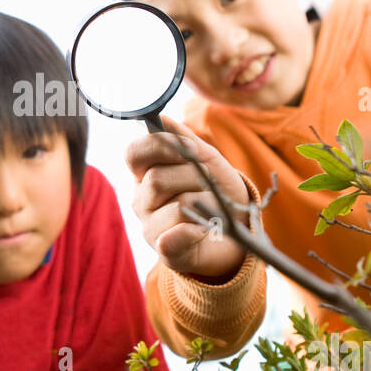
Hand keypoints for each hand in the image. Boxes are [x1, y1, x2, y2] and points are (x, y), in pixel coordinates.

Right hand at [124, 115, 250, 281]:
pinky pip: (173, 239)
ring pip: (177, 206)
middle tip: (210, 185)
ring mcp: (150, 228)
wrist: (236, 230)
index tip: (192, 149)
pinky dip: (193, 231)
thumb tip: (160, 117)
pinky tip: (204, 229)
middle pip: (158, 179)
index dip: (161, 146)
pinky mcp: (167, 253)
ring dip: (207, 203)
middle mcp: (141, 201)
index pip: (134, 154)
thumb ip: (184, 140)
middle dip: (194, 178)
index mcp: (145, 174)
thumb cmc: (216, 190)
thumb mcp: (206, 160)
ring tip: (216, 208)